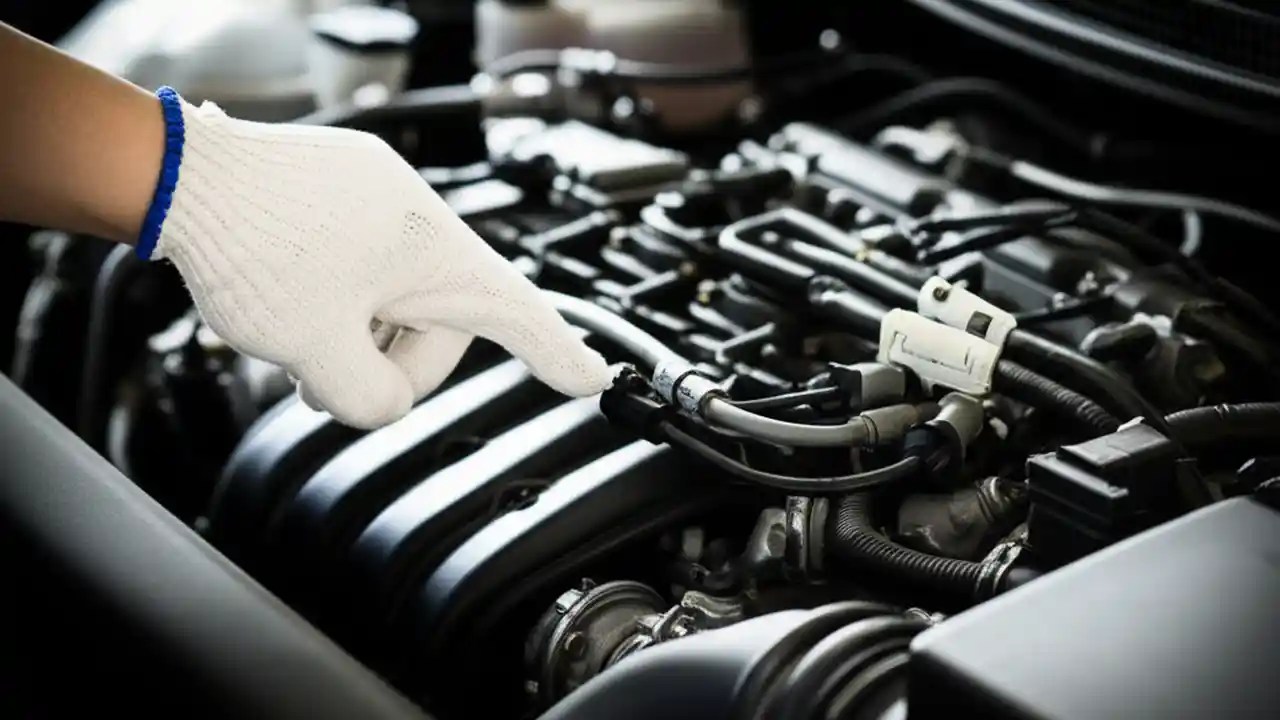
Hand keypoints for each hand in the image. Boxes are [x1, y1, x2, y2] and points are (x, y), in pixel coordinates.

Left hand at [151, 97, 612, 428]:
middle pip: (437, 327)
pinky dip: (338, 302)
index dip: (559, 354)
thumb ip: (366, 396)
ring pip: (394, 302)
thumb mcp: (315, 350)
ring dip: (353, 337)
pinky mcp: (342, 196)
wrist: (177, 176)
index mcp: (433, 254)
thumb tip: (381, 403)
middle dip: (386, 366)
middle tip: (322, 384)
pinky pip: (365, 266)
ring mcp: (379, 203)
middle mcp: (417, 222)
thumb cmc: (249, 244)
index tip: (593, 378)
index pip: (518, 314)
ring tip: (295, 345)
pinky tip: (292, 308)